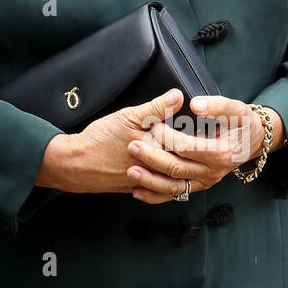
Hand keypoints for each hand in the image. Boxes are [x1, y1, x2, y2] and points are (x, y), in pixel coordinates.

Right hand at [35, 89, 226, 198]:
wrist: (76, 165)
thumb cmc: (99, 139)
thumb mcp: (127, 116)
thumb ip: (155, 108)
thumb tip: (178, 96)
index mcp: (156, 149)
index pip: (186, 143)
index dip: (200, 133)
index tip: (212, 123)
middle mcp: (157, 169)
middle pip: (186, 162)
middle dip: (199, 153)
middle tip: (211, 138)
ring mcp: (149, 182)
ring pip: (177, 179)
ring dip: (189, 170)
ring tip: (199, 158)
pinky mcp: (139, 189)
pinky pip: (164, 191)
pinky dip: (173, 184)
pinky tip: (179, 177)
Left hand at [137, 96, 285, 190]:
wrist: (253, 142)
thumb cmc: (243, 124)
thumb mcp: (237, 110)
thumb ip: (217, 106)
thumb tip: (194, 104)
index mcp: (220, 153)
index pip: (186, 147)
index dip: (167, 137)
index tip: (152, 125)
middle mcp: (212, 172)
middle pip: (176, 168)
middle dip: (152, 158)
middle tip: (132, 146)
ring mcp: (204, 182)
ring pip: (173, 187)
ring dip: (150, 181)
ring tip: (131, 171)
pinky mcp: (197, 186)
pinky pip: (175, 194)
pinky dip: (155, 195)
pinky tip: (137, 192)